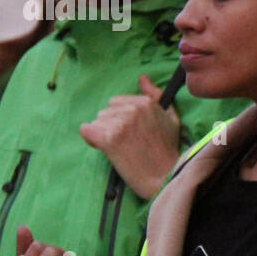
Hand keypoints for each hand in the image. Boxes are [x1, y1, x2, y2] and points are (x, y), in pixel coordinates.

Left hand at [79, 74, 180, 199]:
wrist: (163, 177)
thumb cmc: (167, 150)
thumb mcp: (170, 118)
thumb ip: (156, 96)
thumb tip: (142, 78)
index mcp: (146, 102)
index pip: (116, 102)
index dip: (120, 118)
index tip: (131, 133)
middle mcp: (132, 109)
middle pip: (105, 112)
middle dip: (111, 125)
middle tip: (126, 143)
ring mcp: (119, 124)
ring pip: (96, 122)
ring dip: (103, 134)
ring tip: (121, 149)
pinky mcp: (108, 139)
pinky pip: (86, 131)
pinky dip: (91, 140)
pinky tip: (105, 149)